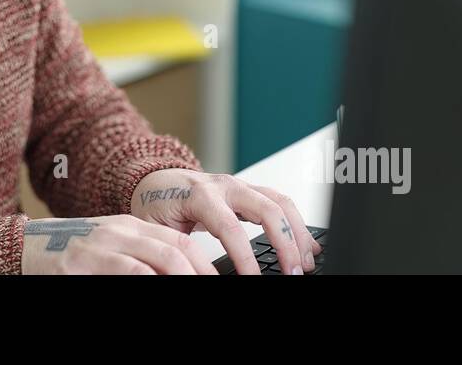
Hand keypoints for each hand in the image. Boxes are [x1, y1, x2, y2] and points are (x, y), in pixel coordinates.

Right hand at [21, 214, 219, 274]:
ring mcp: (103, 243)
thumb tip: (176, 273)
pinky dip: (148, 280)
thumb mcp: (111, 251)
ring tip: (196, 291)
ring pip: (158, 258)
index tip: (220, 280)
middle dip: (202, 273)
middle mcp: (122, 230)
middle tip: (216, 289)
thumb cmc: (72, 255)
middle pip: (177, 249)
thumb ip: (141, 260)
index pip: (181, 242)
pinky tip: (157, 287)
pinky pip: (128, 270)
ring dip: (183, 277)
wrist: (25, 246)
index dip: (206, 264)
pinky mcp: (84, 260)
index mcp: (132, 226)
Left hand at [130, 168, 321, 274]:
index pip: (230, 228)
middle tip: (293, 272)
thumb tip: (190, 271)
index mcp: (199, 196)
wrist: (155, 181)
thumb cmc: (155, 205)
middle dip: (285, 243)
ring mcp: (239, 185)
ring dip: (298, 232)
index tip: (254, 280)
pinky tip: (305, 244)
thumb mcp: (156, 229)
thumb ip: (176, 249)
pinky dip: (296, 222)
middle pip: (266, 209)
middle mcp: (224, 186)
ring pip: (280, 202)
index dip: (245, 258)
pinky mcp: (248, 190)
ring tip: (306, 262)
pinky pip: (279, 202)